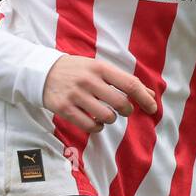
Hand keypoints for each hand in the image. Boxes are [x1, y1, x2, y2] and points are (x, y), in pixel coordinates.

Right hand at [43, 55, 157, 132]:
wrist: (42, 71)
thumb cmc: (78, 70)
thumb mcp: (100, 68)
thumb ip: (124, 80)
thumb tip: (150, 94)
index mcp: (100, 68)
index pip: (129, 84)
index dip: (144, 98)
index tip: (153, 109)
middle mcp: (89, 81)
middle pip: (120, 103)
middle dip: (127, 111)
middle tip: (124, 110)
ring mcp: (76, 95)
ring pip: (106, 117)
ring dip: (111, 119)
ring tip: (106, 114)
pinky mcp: (64, 109)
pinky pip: (89, 126)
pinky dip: (97, 128)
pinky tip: (95, 122)